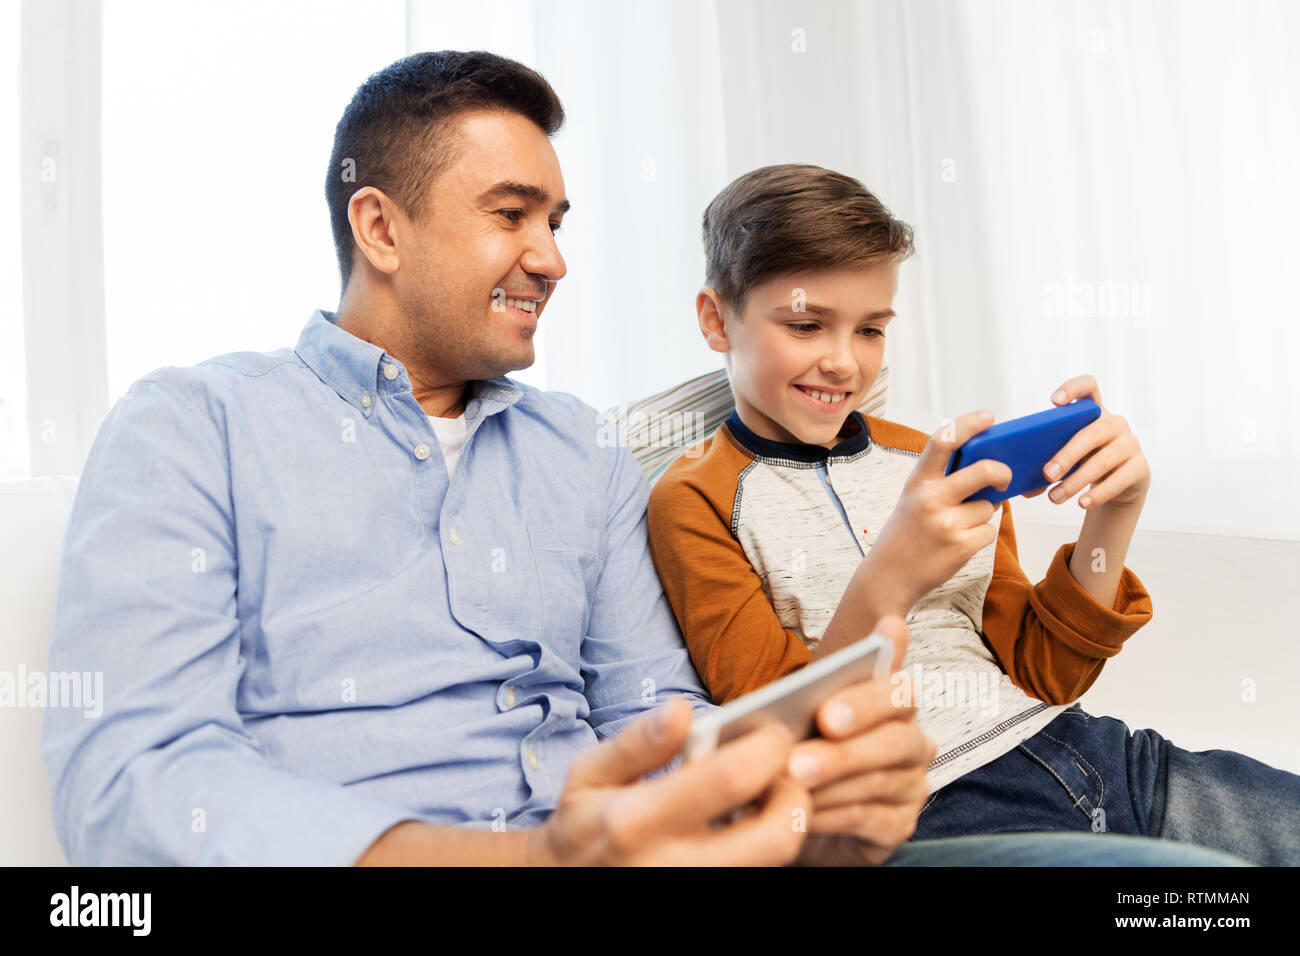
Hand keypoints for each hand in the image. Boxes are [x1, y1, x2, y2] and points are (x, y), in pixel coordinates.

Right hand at [530, 697, 809, 864]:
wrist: (563, 884)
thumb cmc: (583, 822)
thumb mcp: (589, 773)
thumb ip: (637, 743)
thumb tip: (682, 709)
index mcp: (637, 820)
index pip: (729, 779)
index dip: (767, 747)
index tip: (771, 729)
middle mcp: (673, 866)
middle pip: (775, 837)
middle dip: (795, 793)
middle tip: (782, 767)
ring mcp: (696, 889)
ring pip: (775, 859)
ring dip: (785, 817)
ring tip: (766, 790)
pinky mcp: (708, 899)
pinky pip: (757, 869)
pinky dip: (767, 838)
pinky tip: (750, 818)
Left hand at [786, 615, 934, 864]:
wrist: (798, 803)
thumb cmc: (804, 744)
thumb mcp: (802, 712)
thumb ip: (816, 687)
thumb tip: (821, 669)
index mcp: (894, 703)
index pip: (899, 693)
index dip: (865, 704)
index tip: (827, 716)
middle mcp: (913, 742)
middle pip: (894, 743)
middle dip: (842, 754)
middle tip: (796, 763)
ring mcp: (912, 786)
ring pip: (878, 783)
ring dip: (827, 787)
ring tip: (787, 789)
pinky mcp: (901, 825)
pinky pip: (869, 820)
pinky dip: (829, 817)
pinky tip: (800, 815)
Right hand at [866, 409, 1011, 613]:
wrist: (887, 578)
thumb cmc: (905, 534)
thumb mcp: (913, 499)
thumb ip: (943, 482)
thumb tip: (989, 469)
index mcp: (917, 482)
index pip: (942, 441)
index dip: (968, 424)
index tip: (989, 417)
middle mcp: (931, 499)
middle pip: (984, 470)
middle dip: (1002, 472)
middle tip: (1004, 478)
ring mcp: (947, 523)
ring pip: (988, 506)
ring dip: (981, 515)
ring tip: (956, 527)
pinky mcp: (961, 546)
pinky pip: (989, 530)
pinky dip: (980, 536)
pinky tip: (958, 543)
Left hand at [1021, 375, 1150, 508]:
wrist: (1118, 485)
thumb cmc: (1082, 464)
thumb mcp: (1066, 458)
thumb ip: (1046, 461)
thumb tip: (1019, 481)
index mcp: (1094, 411)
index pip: (1088, 387)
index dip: (1073, 388)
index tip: (1054, 402)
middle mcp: (1115, 423)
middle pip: (1091, 432)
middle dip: (1067, 455)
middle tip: (1046, 474)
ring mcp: (1131, 443)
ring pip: (1103, 460)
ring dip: (1076, 481)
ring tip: (1055, 498)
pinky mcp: (1140, 466)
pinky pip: (1119, 479)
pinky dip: (1098, 494)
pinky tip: (1082, 503)